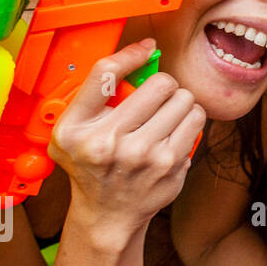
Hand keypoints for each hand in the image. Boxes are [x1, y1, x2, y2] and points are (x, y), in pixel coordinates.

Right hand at [50, 39, 205, 246]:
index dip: (132, 54)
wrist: (108, 215)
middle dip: (162, 85)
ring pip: (185, 99)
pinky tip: (173, 131)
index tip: (146, 50)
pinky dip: (189, 119)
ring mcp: (144, 156)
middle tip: (156, 97)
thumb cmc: (90, 165)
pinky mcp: (172, 165)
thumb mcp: (70, 132)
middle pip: (161, 83)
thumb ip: (94, 94)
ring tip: (165, 114)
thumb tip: (145, 52)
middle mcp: (109, 142)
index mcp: (77, 129)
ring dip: (179, 102)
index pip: (106, 74)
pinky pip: (196, 120)